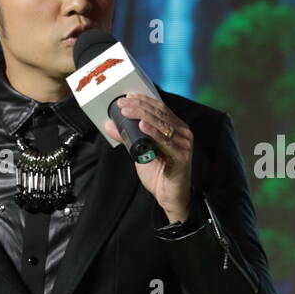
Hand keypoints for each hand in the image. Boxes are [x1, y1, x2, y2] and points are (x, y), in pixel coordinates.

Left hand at [103, 93, 192, 222]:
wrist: (170, 197)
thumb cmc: (159, 174)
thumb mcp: (140, 151)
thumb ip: (128, 137)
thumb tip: (110, 125)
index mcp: (175, 128)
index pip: (160, 108)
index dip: (143, 100)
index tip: (127, 97)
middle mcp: (183, 133)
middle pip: (160, 113)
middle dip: (139, 106)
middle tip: (122, 104)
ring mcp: (184, 143)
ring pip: (162, 124)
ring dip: (143, 115)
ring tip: (127, 111)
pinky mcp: (182, 156)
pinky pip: (166, 141)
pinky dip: (153, 132)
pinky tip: (142, 126)